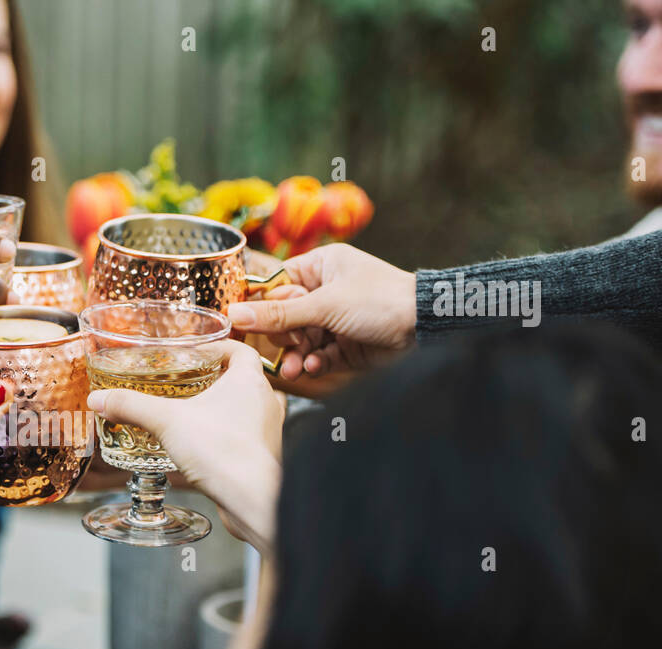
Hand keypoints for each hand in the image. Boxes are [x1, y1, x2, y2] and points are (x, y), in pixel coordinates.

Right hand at [85, 340, 283, 549]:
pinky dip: (227, 435)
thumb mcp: (166, 421)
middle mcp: (265, 402)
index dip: (220, 347)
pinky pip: (245, 436)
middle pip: (243, 378)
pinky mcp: (263, 457)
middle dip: (217, 378)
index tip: (198, 352)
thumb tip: (99, 398)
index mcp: (249, 380)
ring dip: (225, 407)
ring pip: (247, 408)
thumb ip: (131, 406)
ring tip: (195, 413)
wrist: (251, 498)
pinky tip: (203, 445)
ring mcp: (267, 430)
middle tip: (190, 382)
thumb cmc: (222, 451)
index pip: (241, 349)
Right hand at [228, 243, 417, 380]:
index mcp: (321, 267)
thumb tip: (234, 315)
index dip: (261, 305)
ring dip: (295, 355)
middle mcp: (326, 291)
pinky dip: (313, 362)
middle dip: (283, 336)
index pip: (277, 285)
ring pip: (300, 340)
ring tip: (293, 369)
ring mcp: (336, 320)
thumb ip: (278, 314)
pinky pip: (317, 355)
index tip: (242, 323)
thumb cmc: (381, 301)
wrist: (427, 329)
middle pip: (285, 316)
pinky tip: (313, 367)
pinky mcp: (345, 346)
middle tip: (289, 344)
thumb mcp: (324, 305)